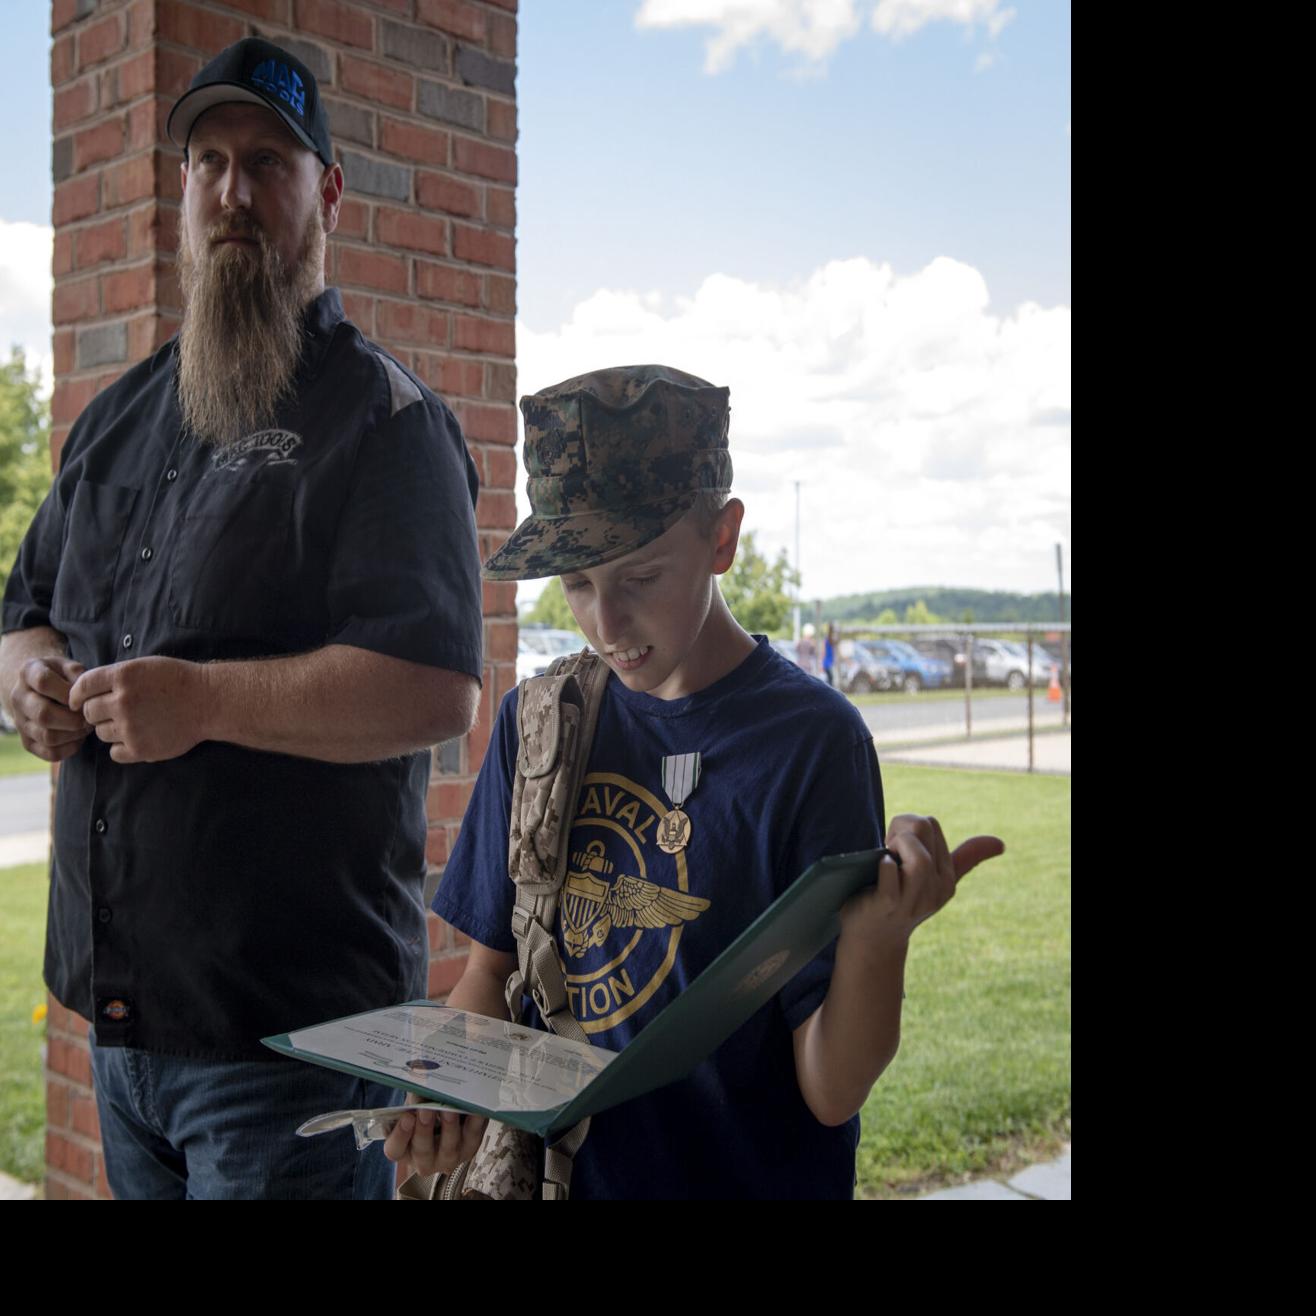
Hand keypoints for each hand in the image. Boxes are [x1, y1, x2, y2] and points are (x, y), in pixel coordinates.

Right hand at [8, 656, 89, 761]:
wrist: (42, 689)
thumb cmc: (64, 676)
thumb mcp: (70, 667)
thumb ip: (80, 675)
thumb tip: (86, 697)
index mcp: (28, 673)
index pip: (44, 682)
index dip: (69, 692)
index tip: (84, 697)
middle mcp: (19, 698)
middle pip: (44, 714)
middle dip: (74, 719)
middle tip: (90, 717)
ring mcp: (20, 722)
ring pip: (47, 736)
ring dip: (74, 734)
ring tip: (87, 726)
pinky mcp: (28, 743)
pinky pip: (51, 753)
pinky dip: (71, 748)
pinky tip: (79, 737)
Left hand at [69, 657, 208, 764]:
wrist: (210, 701)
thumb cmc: (179, 680)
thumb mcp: (145, 666)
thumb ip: (116, 677)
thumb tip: (85, 692)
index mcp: (123, 676)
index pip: (82, 686)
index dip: (78, 695)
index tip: (79, 701)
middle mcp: (123, 701)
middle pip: (89, 712)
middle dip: (97, 712)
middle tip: (116, 712)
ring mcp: (131, 726)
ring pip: (101, 733)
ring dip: (111, 729)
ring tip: (135, 723)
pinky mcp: (140, 748)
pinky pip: (114, 753)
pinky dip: (122, 748)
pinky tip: (137, 738)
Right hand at [382, 1093, 487, 1177]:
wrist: (447, 1114)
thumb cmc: (425, 1109)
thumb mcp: (416, 1101)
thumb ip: (416, 1096)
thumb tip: (423, 1081)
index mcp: (404, 1149)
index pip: (394, 1149)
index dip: (400, 1135)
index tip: (406, 1116)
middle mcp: (424, 1160)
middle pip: (422, 1151)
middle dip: (425, 1129)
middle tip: (427, 1109)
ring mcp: (448, 1158)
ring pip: (448, 1148)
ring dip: (449, 1127)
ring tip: (450, 1109)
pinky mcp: (469, 1149)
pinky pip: (472, 1137)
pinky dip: (474, 1122)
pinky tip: (475, 1109)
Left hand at [840, 814, 1004, 950]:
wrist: (873, 940)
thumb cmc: (900, 902)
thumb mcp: (933, 880)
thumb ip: (965, 858)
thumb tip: (1001, 843)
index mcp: (946, 878)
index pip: (931, 824)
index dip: (907, 825)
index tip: (895, 846)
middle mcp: (936, 890)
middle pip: (923, 828)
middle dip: (899, 828)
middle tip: (887, 849)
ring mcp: (913, 900)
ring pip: (918, 857)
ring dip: (894, 845)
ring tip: (885, 858)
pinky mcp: (888, 905)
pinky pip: (890, 872)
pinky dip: (883, 864)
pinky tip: (878, 867)